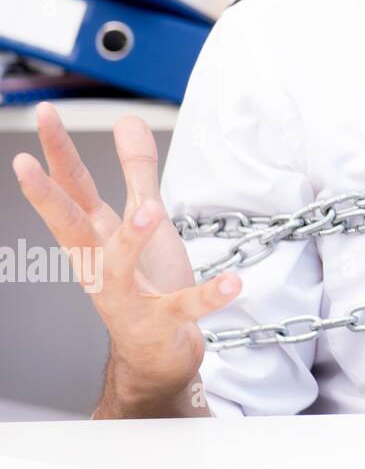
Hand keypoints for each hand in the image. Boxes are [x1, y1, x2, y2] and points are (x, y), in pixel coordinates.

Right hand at [12, 102, 241, 405]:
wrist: (154, 354)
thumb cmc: (146, 283)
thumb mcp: (143, 218)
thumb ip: (136, 171)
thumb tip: (125, 121)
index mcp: (97, 237)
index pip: (73, 188)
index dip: (56, 152)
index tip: (44, 115)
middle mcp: (102, 266)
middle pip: (71, 225)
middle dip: (48, 194)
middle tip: (26, 161)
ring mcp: (128, 296)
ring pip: (119, 266)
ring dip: (132, 238)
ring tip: (151, 210)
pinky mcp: (162, 321)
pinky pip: (184, 307)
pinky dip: (208, 295)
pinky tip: (233, 282)